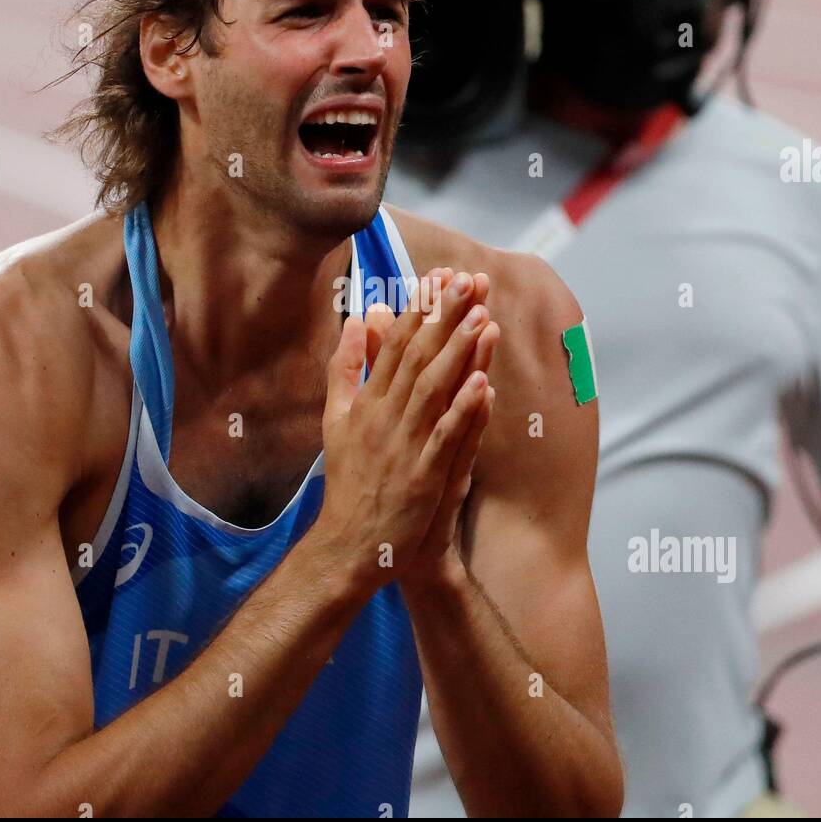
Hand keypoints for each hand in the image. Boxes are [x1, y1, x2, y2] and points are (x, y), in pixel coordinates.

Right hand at [315, 268, 491, 594]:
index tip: (439, 277)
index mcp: (366, 401)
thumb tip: (354, 320)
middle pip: (417, 358)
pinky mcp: (422, 476)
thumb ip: (346, 368)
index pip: (395, 344)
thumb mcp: (336, 418)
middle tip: (467, 281)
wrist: (348, 544)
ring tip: (481, 316)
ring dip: (459, 352)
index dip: (419, 309)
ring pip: (434, 389)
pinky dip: (464, 410)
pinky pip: (446, 437)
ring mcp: (404, 445)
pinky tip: (484, 383)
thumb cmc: (349, 481)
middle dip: (444, 317)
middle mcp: (383, 417)